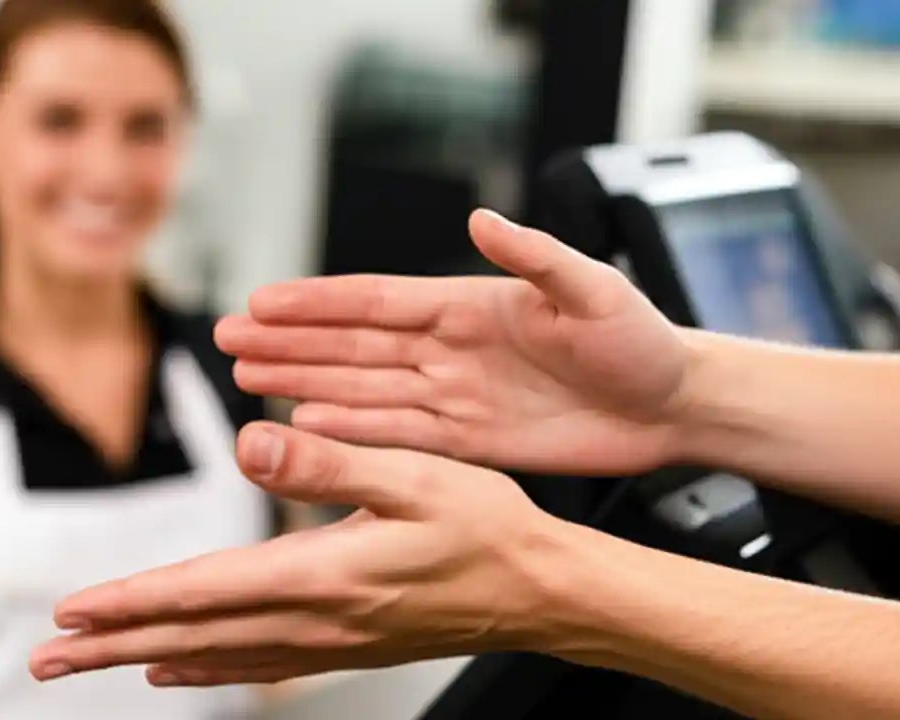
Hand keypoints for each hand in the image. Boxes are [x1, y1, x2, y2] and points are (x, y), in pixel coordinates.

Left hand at [29, 422, 568, 685]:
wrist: (541, 591)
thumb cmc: (486, 527)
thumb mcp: (414, 474)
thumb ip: (327, 460)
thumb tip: (250, 440)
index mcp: (322, 574)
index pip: (202, 593)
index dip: (131, 602)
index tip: (71, 613)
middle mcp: (315, 619)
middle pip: (191, 637)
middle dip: (111, 648)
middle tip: (47, 661)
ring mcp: (328, 640)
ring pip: (214, 656)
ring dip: (144, 660)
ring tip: (91, 667)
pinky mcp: (344, 644)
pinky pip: (257, 664)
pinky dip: (207, 668)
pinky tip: (179, 669)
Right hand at [215, 209, 695, 475]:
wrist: (671, 404)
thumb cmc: (640, 339)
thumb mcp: (593, 288)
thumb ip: (535, 257)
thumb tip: (481, 221)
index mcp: (468, 305)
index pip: (375, 302)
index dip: (316, 304)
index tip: (261, 303)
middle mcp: (448, 350)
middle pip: (351, 346)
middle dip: (289, 343)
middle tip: (228, 341)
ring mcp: (453, 396)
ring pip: (361, 390)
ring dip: (304, 383)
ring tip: (250, 380)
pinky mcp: (468, 442)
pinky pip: (397, 435)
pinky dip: (351, 430)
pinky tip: (310, 423)